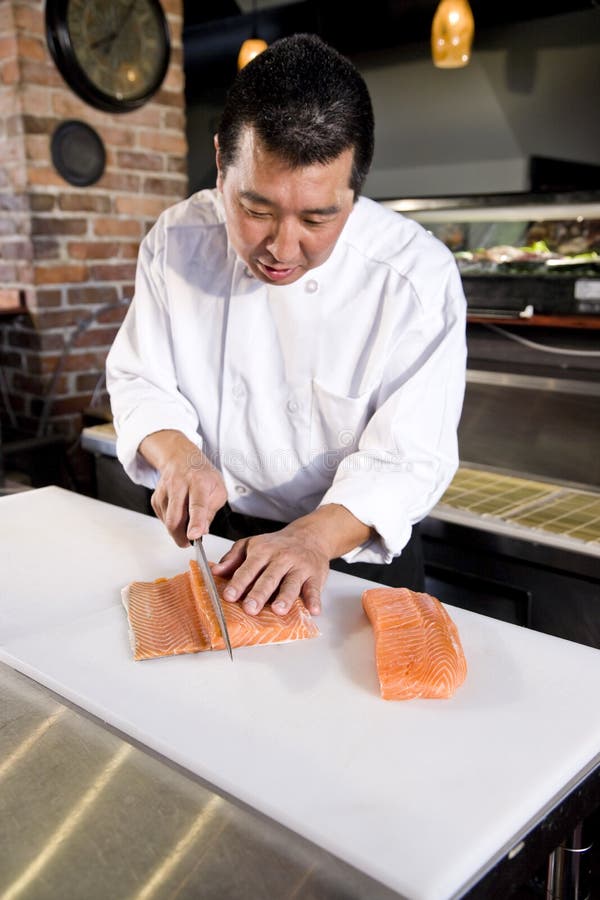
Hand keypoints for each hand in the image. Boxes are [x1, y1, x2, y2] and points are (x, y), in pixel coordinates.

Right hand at [139, 430, 226, 546]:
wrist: (180, 458)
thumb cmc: (202, 475)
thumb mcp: (218, 490)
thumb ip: (211, 512)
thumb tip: (202, 531)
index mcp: (199, 481)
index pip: (197, 505)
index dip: (196, 522)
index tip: (194, 536)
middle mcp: (179, 484)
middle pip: (175, 518)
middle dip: (181, 537)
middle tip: (189, 542)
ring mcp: (164, 491)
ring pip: (167, 521)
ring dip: (178, 530)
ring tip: (188, 519)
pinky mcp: (155, 499)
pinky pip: (163, 519)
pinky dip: (172, 522)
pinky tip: (179, 512)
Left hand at [211, 504, 371, 616]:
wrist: (309, 536)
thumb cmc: (277, 545)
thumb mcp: (251, 544)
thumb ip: (233, 558)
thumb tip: (215, 571)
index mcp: (262, 551)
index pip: (248, 568)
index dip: (238, 583)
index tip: (229, 596)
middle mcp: (281, 558)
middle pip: (269, 578)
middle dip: (259, 594)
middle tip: (249, 608)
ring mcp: (299, 567)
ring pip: (292, 583)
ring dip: (285, 597)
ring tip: (278, 610)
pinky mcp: (315, 575)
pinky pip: (315, 589)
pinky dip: (315, 600)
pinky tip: (313, 611)